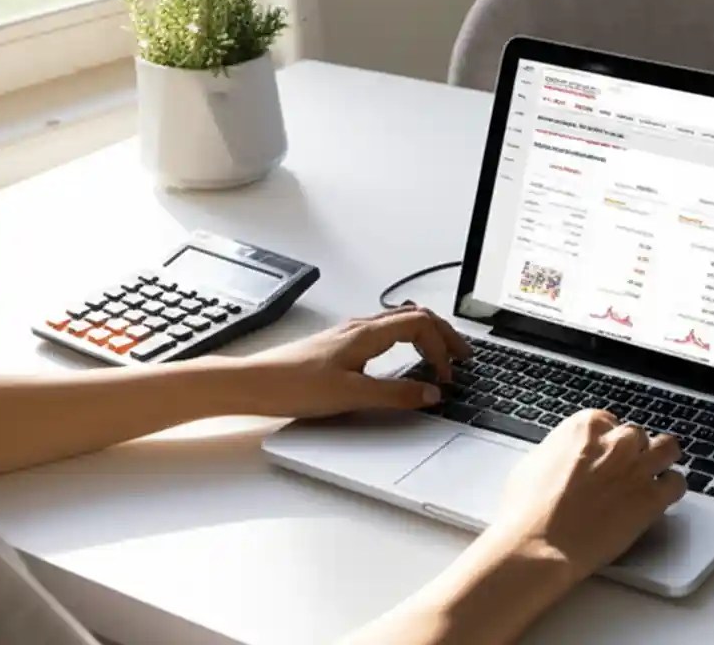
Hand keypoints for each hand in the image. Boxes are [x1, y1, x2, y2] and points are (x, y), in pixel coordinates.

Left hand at [235, 306, 471, 418]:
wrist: (251, 383)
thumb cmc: (292, 385)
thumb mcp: (351, 395)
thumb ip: (395, 394)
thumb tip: (430, 394)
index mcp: (367, 334)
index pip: (421, 324)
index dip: (442, 346)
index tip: (448, 374)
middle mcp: (360, 327)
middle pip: (415, 317)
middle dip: (443, 336)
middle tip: (462, 356)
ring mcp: (349, 335)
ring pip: (400, 324)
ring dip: (425, 338)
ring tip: (439, 356)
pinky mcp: (339, 346)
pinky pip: (385, 334)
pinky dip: (406, 343)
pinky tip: (402, 360)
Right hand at [491, 409, 686, 580]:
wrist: (538, 545)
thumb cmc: (527, 512)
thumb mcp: (533, 463)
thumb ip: (558, 452)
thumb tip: (563, 456)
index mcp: (585, 427)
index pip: (610, 423)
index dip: (608, 443)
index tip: (605, 457)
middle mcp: (615, 441)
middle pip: (638, 436)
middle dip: (632, 453)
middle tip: (623, 473)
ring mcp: (637, 468)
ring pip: (668, 449)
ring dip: (661, 461)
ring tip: (654, 476)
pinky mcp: (652, 498)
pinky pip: (677, 483)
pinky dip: (671, 490)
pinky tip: (660, 500)